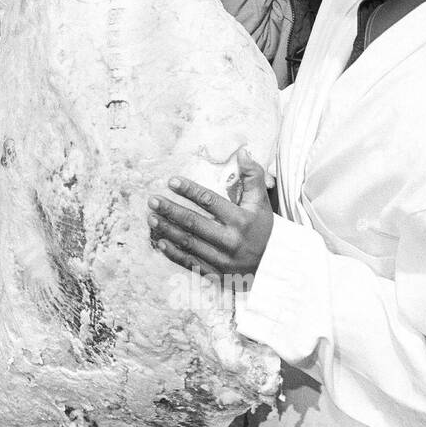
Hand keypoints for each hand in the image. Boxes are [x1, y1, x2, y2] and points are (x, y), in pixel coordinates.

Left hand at [146, 148, 272, 279]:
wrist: (275, 266)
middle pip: (195, 223)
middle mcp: (231, 240)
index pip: (210, 201)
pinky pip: (191, 262)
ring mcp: (222, 259)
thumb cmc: (264, 230)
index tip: (172, 181)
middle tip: (153, 200)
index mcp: (241, 220)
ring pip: (189, 243)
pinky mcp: (216, 273)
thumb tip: (243, 153)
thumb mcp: (262, 203)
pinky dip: (173, 253)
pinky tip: (160, 242)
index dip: (189, 190)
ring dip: (167, 230)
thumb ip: (253, 177)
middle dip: (171, 210)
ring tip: (151, 218)